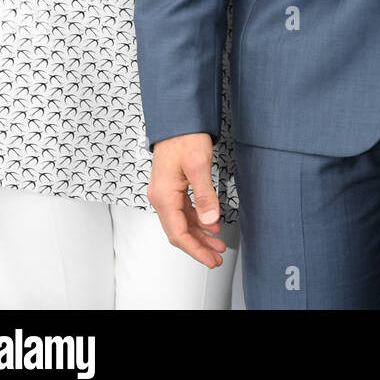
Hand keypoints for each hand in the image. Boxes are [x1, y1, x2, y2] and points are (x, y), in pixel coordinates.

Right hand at [147, 132, 226, 267]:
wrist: (178, 119)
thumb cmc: (185, 137)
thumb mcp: (199, 165)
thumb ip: (205, 195)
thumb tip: (210, 220)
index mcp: (164, 196)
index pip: (178, 233)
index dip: (195, 250)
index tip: (211, 259)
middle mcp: (161, 198)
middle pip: (179, 232)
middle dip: (199, 246)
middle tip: (217, 257)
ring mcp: (166, 193)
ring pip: (183, 222)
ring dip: (200, 235)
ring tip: (218, 243)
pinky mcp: (172, 188)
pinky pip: (184, 211)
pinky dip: (198, 220)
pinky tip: (211, 224)